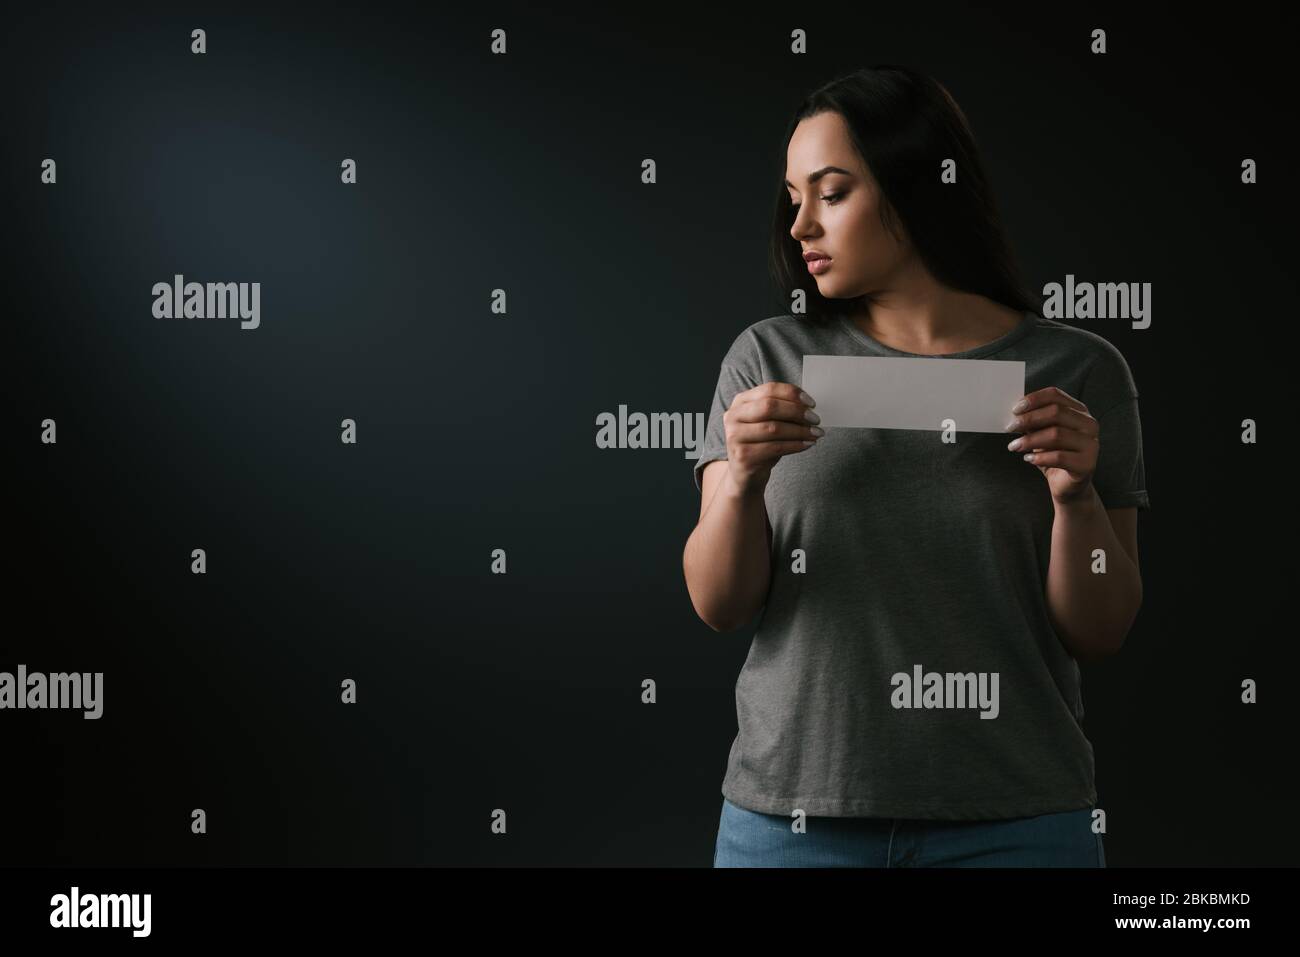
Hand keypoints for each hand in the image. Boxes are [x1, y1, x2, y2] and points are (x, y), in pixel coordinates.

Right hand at [724, 382, 822, 492]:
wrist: (744, 474)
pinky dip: (796, 445)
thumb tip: (809, 406)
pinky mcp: (743, 456)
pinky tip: (807, 444)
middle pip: (769, 407)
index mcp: (740, 402)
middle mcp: (733, 417)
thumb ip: (782, 411)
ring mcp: (735, 437)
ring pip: (774, 428)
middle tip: (815, 419)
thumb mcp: (767, 422)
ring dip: (800, 430)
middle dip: (797, 411)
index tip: (811, 403)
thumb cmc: (760, 444)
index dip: (792, 394)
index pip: (768, 389)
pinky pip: (776, 447)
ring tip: (816, 433)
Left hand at [1005, 386, 1097, 504]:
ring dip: (1030, 440)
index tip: (1015, 409)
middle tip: (1010, 428)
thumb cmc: (1054, 456)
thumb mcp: (1042, 434)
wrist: (1067, 486)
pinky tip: (1028, 459)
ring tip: (1014, 446)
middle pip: (1056, 412)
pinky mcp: (1087, 464)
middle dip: (1028, 419)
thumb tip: (1015, 414)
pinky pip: (1059, 457)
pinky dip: (1039, 457)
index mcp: (1079, 411)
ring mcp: (1091, 444)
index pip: (1056, 396)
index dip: (1034, 399)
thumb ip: (1034, 422)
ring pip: (1056, 434)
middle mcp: (1089, 424)